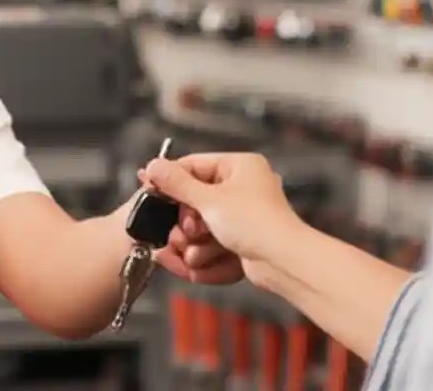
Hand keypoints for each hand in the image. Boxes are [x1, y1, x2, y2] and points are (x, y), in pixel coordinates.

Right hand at [142, 153, 302, 268]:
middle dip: (186, 222)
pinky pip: (214, 245)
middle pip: (196, 200)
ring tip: (196, 253)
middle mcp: (244, 187)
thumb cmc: (256, 223)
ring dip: (195, 244)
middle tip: (187, 231)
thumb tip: (153, 166)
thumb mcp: (209, 200)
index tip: (148, 186)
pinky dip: (206, 256)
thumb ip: (177, 184)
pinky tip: (199, 267)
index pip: (194, 165)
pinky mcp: (244, 239)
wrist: (284, 262)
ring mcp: (244, 215)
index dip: (170, 178)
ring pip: (203, 226)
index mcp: (240, 167)